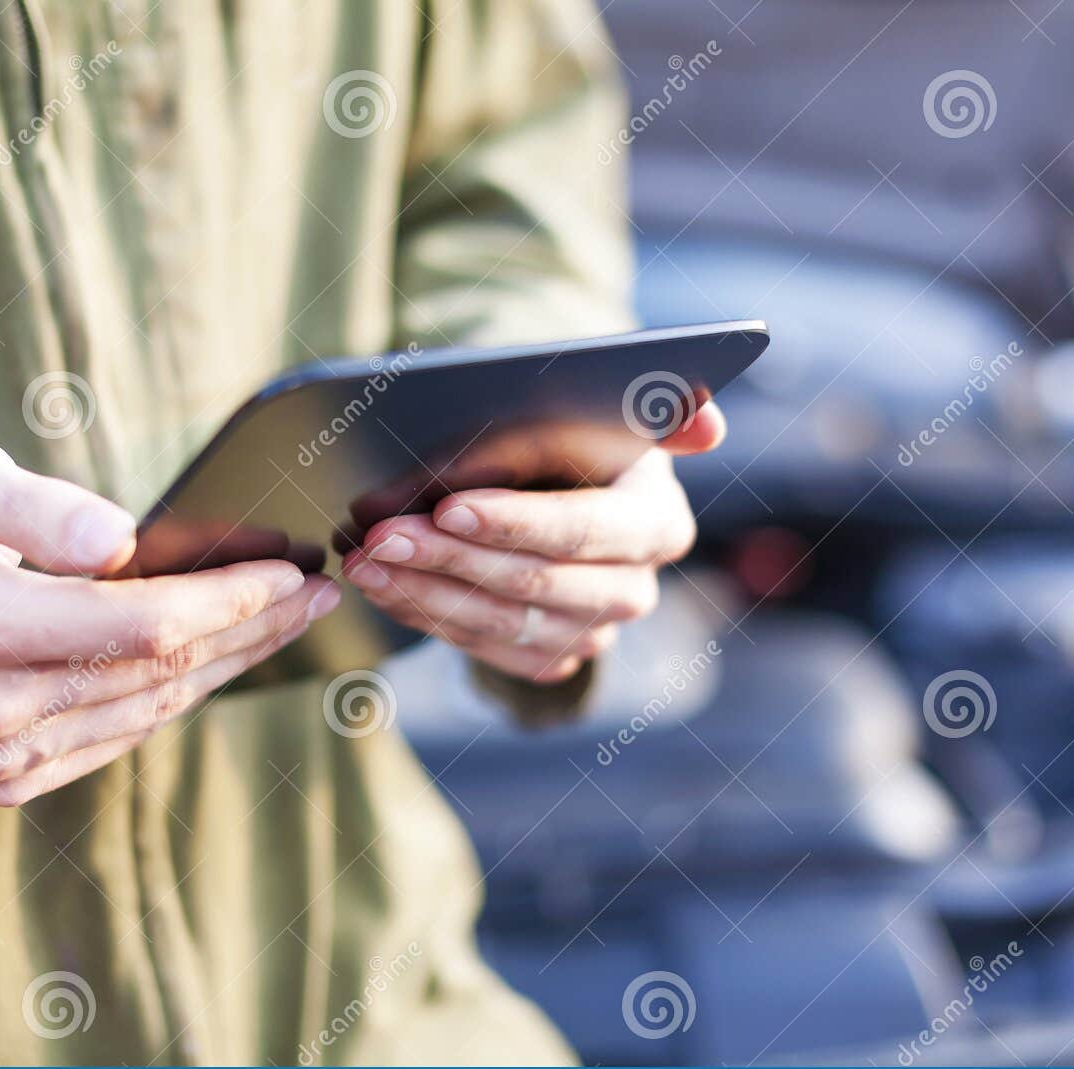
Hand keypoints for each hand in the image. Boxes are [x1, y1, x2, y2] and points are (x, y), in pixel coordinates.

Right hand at [0, 437, 338, 805]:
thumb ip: (37, 507)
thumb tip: (121, 540)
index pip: (138, 625)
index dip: (226, 600)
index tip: (288, 569)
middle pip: (160, 673)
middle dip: (251, 629)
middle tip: (316, 592)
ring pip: (153, 710)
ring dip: (231, 664)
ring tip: (289, 618)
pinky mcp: (9, 780)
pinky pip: (125, 734)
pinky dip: (181, 693)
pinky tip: (224, 656)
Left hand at [342, 401, 725, 682]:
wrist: (559, 486)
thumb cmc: (568, 435)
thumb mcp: (588, 411)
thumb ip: (639, 408)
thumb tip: (708, 422)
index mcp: (657, 521)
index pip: (583, 529)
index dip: (515, 522)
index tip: (447, 506)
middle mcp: (634, 587)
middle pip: (535, 584)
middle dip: (450, 558)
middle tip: (379, 536)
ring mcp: (593, 631)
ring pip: (502, 625)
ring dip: (425, 593)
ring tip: (365, 560)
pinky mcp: (552, 656)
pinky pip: (486, 652)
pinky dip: (429, 617)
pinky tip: (384, 586)